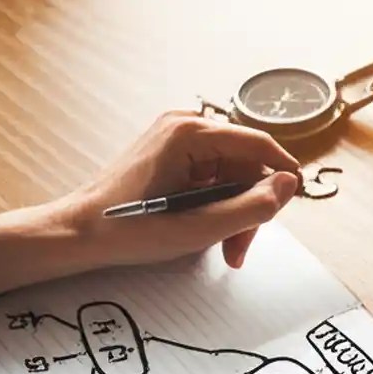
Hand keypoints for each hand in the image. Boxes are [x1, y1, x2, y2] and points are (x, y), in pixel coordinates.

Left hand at [57, 111, 300, 268]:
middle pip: (244, 164)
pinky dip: (216, 204)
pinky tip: (208, 231)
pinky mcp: (170, 153)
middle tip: (240, 248)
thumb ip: (253, 206)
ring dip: (233, 211)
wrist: (79, 234)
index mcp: (191, 134)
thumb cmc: (130, 230)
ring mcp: (176, 138)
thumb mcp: (200, 227)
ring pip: (230, 174)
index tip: (293, 202)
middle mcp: (185, 126)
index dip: (282, 174)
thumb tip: (289, 185)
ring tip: (224, 248)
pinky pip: (211, 176)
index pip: (258, 145)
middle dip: (249, 206)